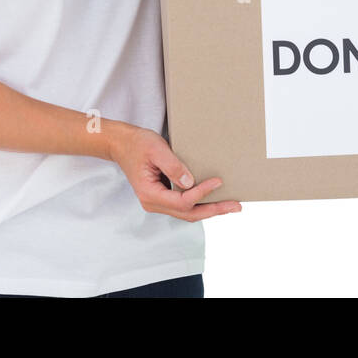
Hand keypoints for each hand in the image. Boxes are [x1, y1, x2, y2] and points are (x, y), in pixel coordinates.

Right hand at [106, 122, 241, 221]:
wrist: (122, 144)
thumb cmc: (137, 144)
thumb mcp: (156, 150)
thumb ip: (173, 166)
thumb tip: (190, 183)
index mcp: (150, 193)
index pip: (182, 201)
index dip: (202, 193)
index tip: (218, 182)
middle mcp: (153, 202)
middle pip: (188, 214)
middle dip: (213, 210)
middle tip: (235, 206)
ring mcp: (158, 202)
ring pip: (187, 213)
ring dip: (209, 210)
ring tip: (230, 206)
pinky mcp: (163, 196)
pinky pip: (184, 206)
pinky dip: (200, 204)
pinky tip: (214, 200)